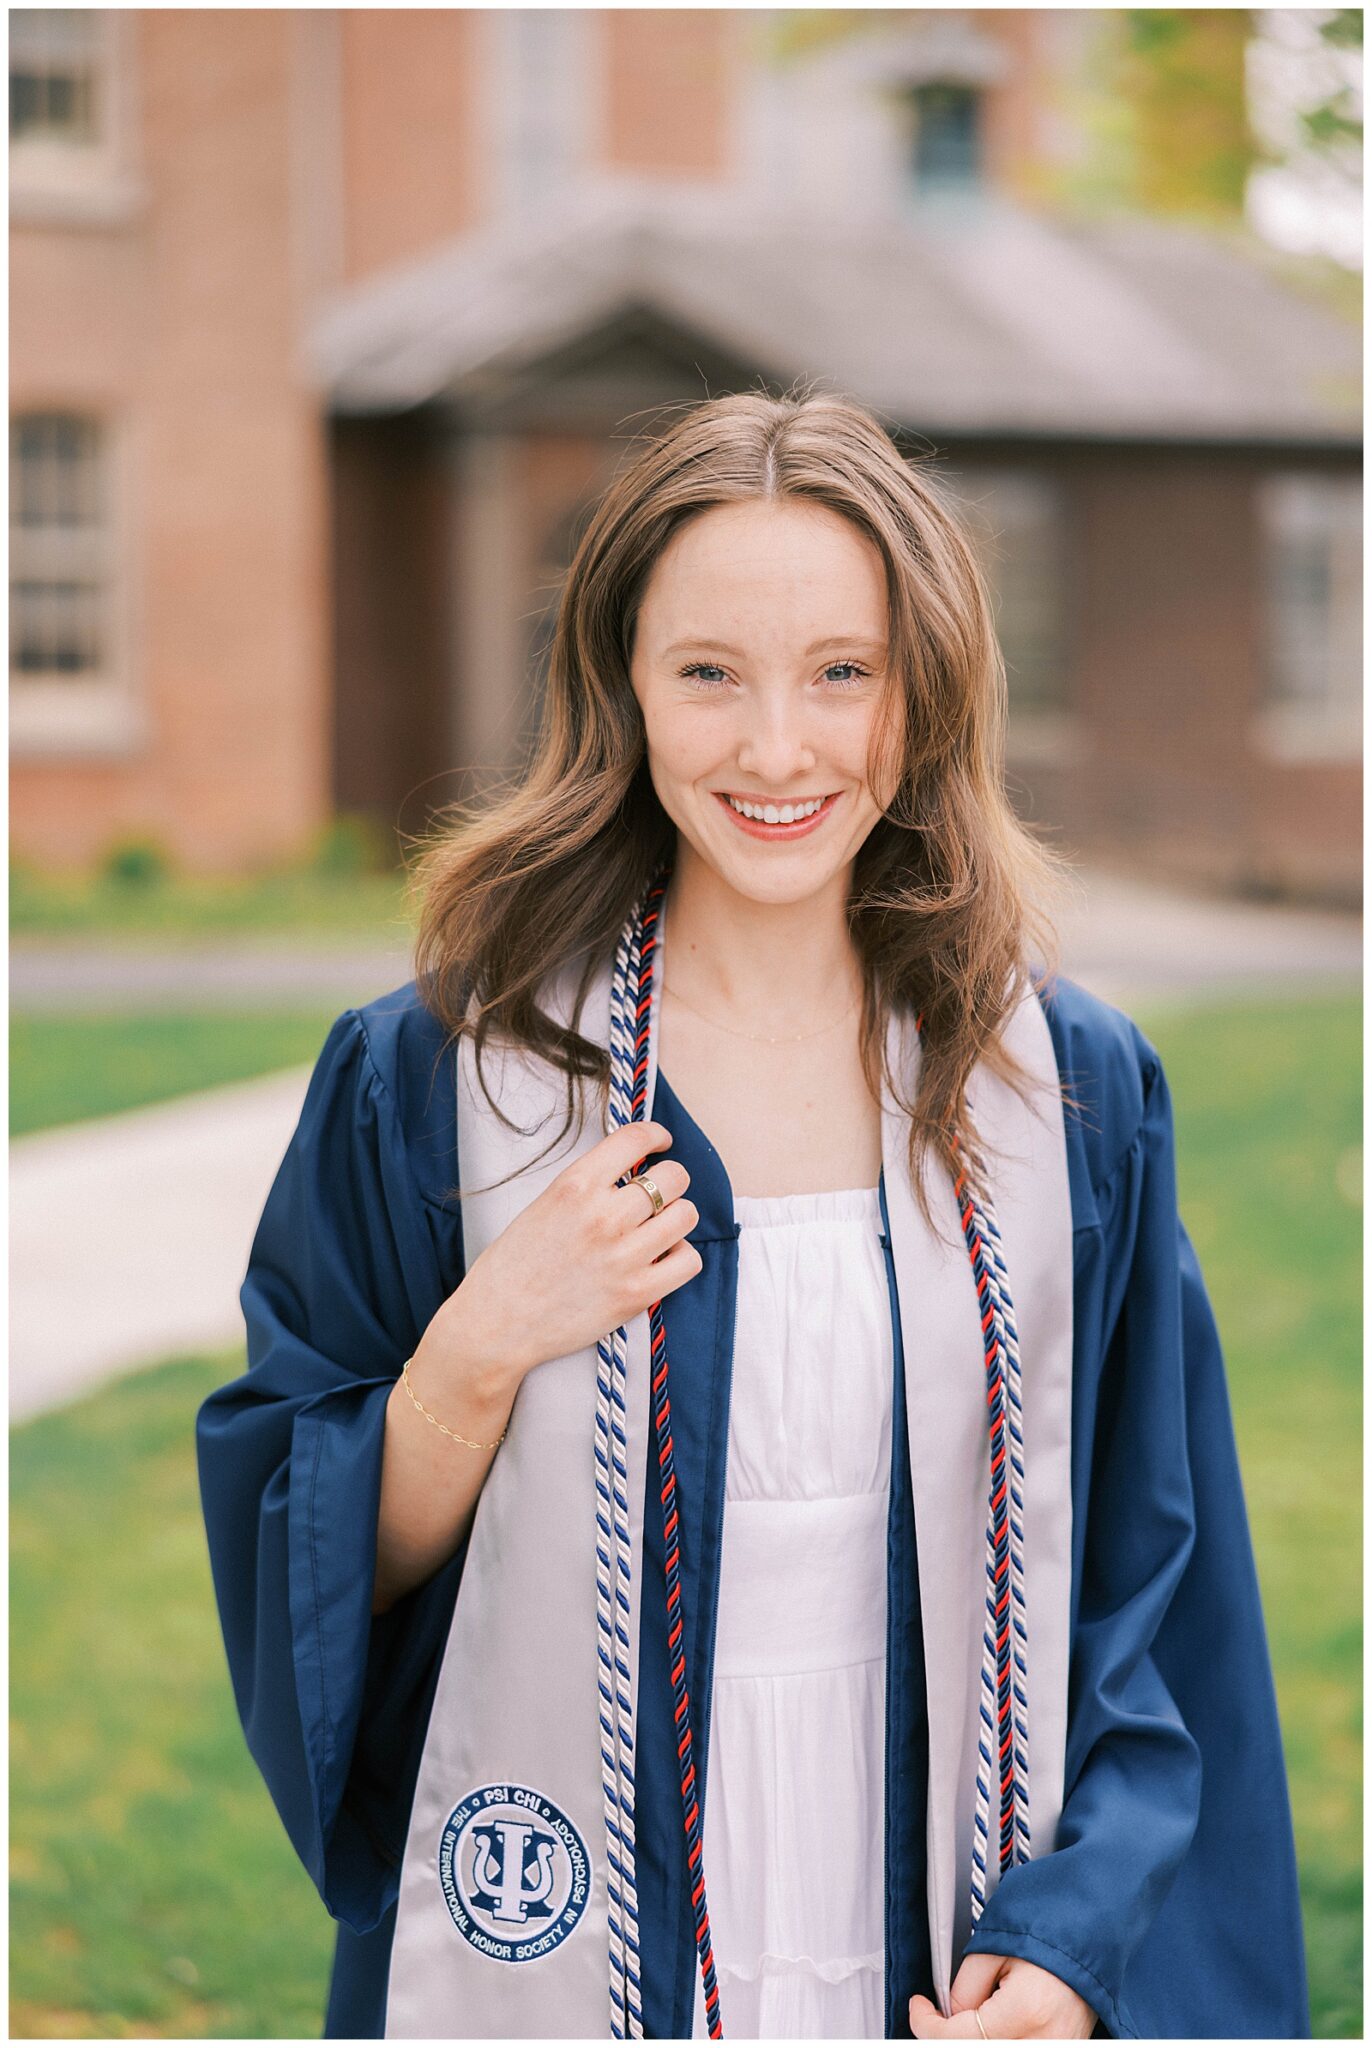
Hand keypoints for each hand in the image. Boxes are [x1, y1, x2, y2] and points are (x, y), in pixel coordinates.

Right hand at [435, 1121, 699, 1392]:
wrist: (497, 1323)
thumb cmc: (512, 1266)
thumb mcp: (542, 1205)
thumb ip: (587, 1187)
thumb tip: (629, 1172)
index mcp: (574, 1186)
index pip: (635, 1139)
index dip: (657, 1135)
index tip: (661, 1142)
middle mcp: (603, 1216)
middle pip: (673, 1177)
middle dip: (671, 1181)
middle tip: (661, 1193)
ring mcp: (623, 1256)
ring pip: (686, 1215)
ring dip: (677, 1217)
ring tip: (660, 1227)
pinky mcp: (636, 1293)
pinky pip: (689, 1260)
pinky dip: (681, 1256)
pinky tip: (662, 1258)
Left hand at [910, 1952, 1098, 2038]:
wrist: (1094, 1935)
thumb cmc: (1050, 1931)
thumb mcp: (996, 1948)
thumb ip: (966, 1986)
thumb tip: (949, 2014)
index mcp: (1026, 2011)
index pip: (958, 2039)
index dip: (927, 2025)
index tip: (918, 2009)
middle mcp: (1045, 2041)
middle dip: (949, 2038)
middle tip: (938, 2016)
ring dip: (974, 2040)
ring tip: (972, 2016)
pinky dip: (997, 2041)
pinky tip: (993, 2026)